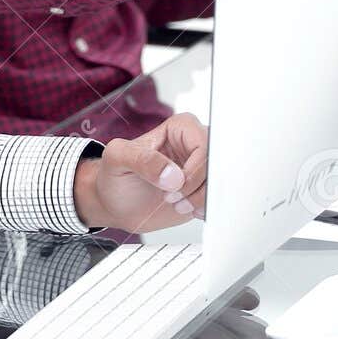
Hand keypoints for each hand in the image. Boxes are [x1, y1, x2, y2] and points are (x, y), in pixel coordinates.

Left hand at [73, 112, 208, 231]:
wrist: (116, 203)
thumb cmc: (116, 175)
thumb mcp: (117, 158)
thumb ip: (142, 159)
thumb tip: (173, 175)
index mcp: (181, 128)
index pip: (205, 144)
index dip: (192, 170)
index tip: (173, 186)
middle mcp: (196, 146)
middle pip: (219, 163)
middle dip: (198, 187)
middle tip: (172, 198)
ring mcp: (202, 169)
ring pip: (222, 183)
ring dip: (201, 200)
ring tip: (176, 204)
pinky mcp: (205, 189)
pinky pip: (220, 198)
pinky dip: (206, 209)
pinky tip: (186, 209)